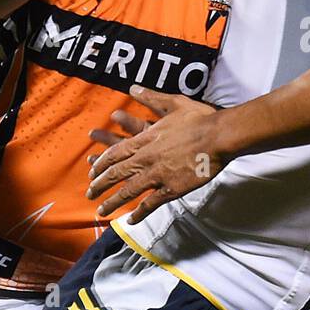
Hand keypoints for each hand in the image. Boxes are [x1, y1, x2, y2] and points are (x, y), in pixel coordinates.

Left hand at [86, 86, 222, 221]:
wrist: (220, 136)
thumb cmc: (200, 118)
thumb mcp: (174, 103)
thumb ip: (152, 98)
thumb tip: (133, 88)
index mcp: (146, 138)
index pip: (116, 152)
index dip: (102, 163)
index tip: (91, 170)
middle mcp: (147, 157)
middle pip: (117, 173)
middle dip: (100, 184)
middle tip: (89, 193)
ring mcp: (158, 174)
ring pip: (129, 191)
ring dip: (113, 202)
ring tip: (101, 211)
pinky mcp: (172, 188)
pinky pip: (151, 204)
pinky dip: (140, 213)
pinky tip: (131, 221)